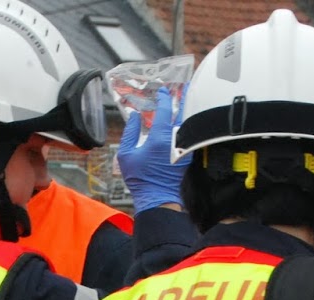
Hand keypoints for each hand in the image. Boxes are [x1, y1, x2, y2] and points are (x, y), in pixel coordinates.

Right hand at [118, 85, 188, 213]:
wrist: (156, 197)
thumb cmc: (139, 178)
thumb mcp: (126, 154)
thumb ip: (130, 132)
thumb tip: (134, 116)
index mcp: (160, 137)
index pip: (165, 110)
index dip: (164, 97)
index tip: (162, 90)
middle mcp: (175, 140)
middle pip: (181, 114)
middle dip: (180, 100)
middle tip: (179, 89)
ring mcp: (183, 148)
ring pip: (185, 124)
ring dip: (182, 113)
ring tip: (179, 103)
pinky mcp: (187, 155)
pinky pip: (186, 135)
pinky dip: (183, 126)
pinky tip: (178, 123)